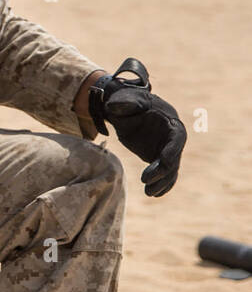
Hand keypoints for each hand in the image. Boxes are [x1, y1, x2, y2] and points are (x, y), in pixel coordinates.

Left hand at [89, 59, 185, 196]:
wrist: (121, 107)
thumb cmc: (125, 100)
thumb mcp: (124, 98)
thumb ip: (123, 103)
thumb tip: (113, 107)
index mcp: (171, 121)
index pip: (177, 138)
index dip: (172, 150)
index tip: (163, 163)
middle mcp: (173, 137)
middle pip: (174, 157)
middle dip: (163, 171)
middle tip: (146, 181)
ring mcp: (166, 148)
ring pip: (170, 169)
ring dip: (162, 182)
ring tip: (149, 193)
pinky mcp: (157, 156)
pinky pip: (163, 172)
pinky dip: (160, 183)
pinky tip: (153, 193)